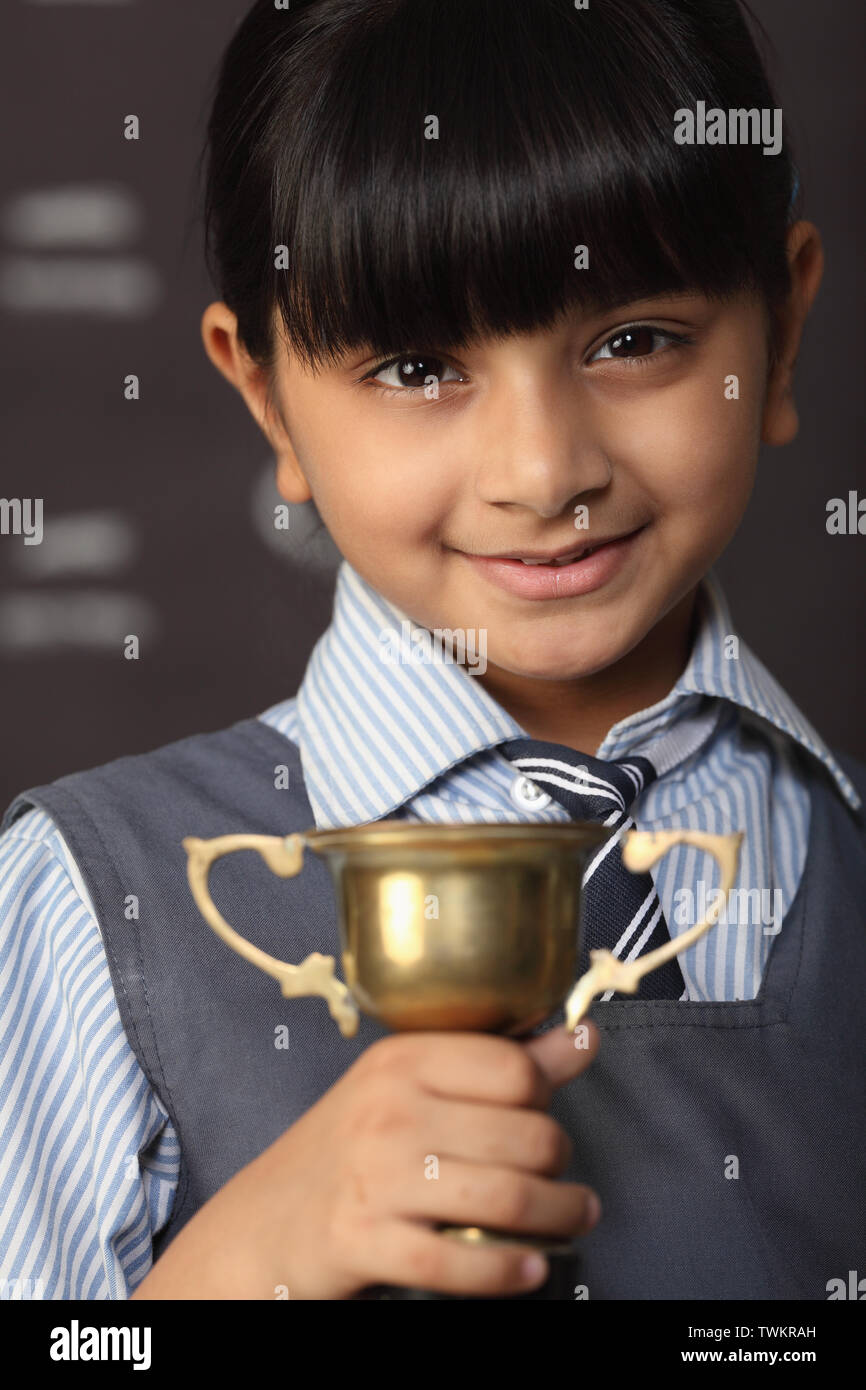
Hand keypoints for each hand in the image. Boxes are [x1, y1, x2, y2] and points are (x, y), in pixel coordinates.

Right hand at [130, 1023, 600, 1299]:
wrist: (264, 1223)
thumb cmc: (351, 1147)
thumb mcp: (412, 1086)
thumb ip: (498, 1063)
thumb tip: (582, 1039)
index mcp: (402, 1059)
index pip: (516, 1069)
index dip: (547, 1097)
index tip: (546, 1115)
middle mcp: (389, 1110)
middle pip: (526, 1135)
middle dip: (561, 1166)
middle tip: (563, 1179)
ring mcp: (375, 1178)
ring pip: (508, 1199)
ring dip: (560, 1217)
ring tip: (572, 1219)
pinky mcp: (364, 1243)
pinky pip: (462, 1265)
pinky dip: (509, 1273)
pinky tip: (528, 1271)